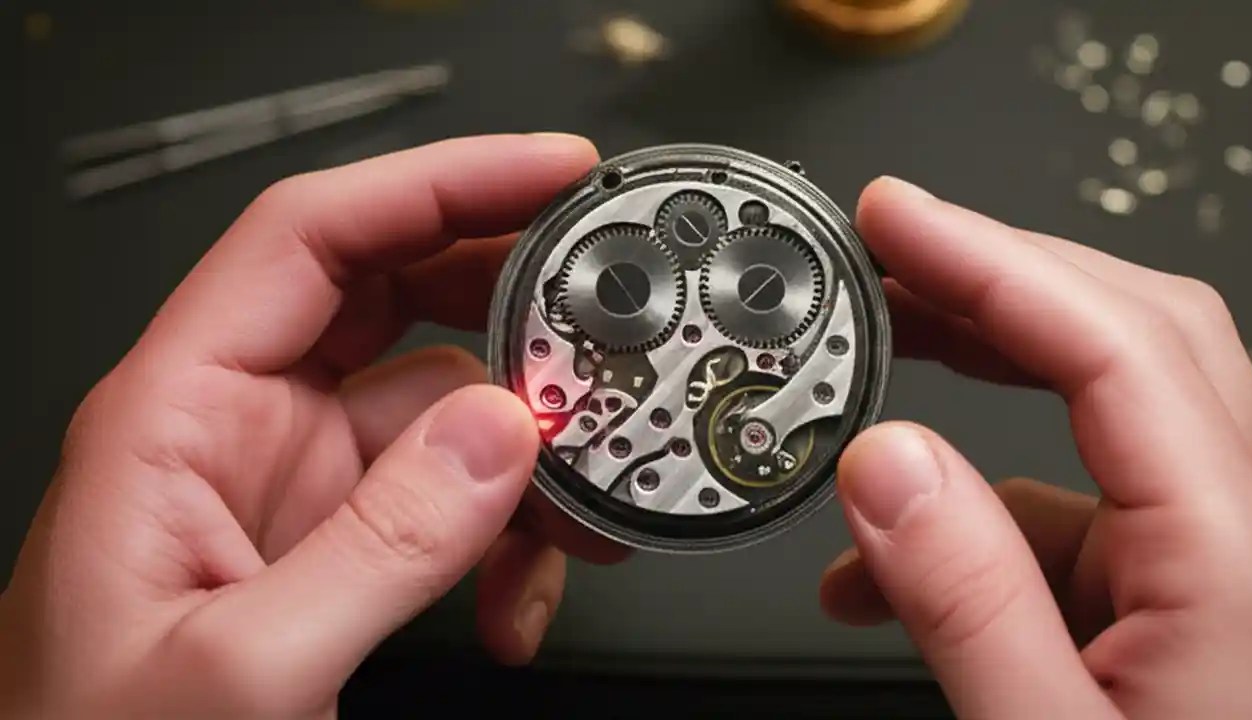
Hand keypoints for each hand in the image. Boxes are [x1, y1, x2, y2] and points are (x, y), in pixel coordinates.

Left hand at [0, 134, 628, 718]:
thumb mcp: (244, 669)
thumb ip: (381, 546)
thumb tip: (502, 432)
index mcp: (173, 416)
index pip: (311, 239)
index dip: (437, 184)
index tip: (548, 173)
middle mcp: (236, 432)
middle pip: (395, 303)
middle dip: (509, 318)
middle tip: (601, 338)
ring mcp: (294, 490)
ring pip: (444, 414)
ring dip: (527, 465)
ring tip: (577, 525)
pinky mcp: (336, 549)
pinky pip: (449, 504)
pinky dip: (506, 543)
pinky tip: (516, 605)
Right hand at [820, 179, 1251, 718]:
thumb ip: (969, 606)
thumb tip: (884, 464)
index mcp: (1239, 563)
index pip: (1110, 344)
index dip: (993, 258)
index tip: (895, 220)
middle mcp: (1248, 538)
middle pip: (1129, 335)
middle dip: (995, 279)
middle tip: (886, 254)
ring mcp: (1215, 561)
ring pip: (1100, 414)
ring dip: (977, 383)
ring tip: (874, 368)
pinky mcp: (1173, 596)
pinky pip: (1074, 510)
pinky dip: (973, 506)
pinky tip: (881, 566)